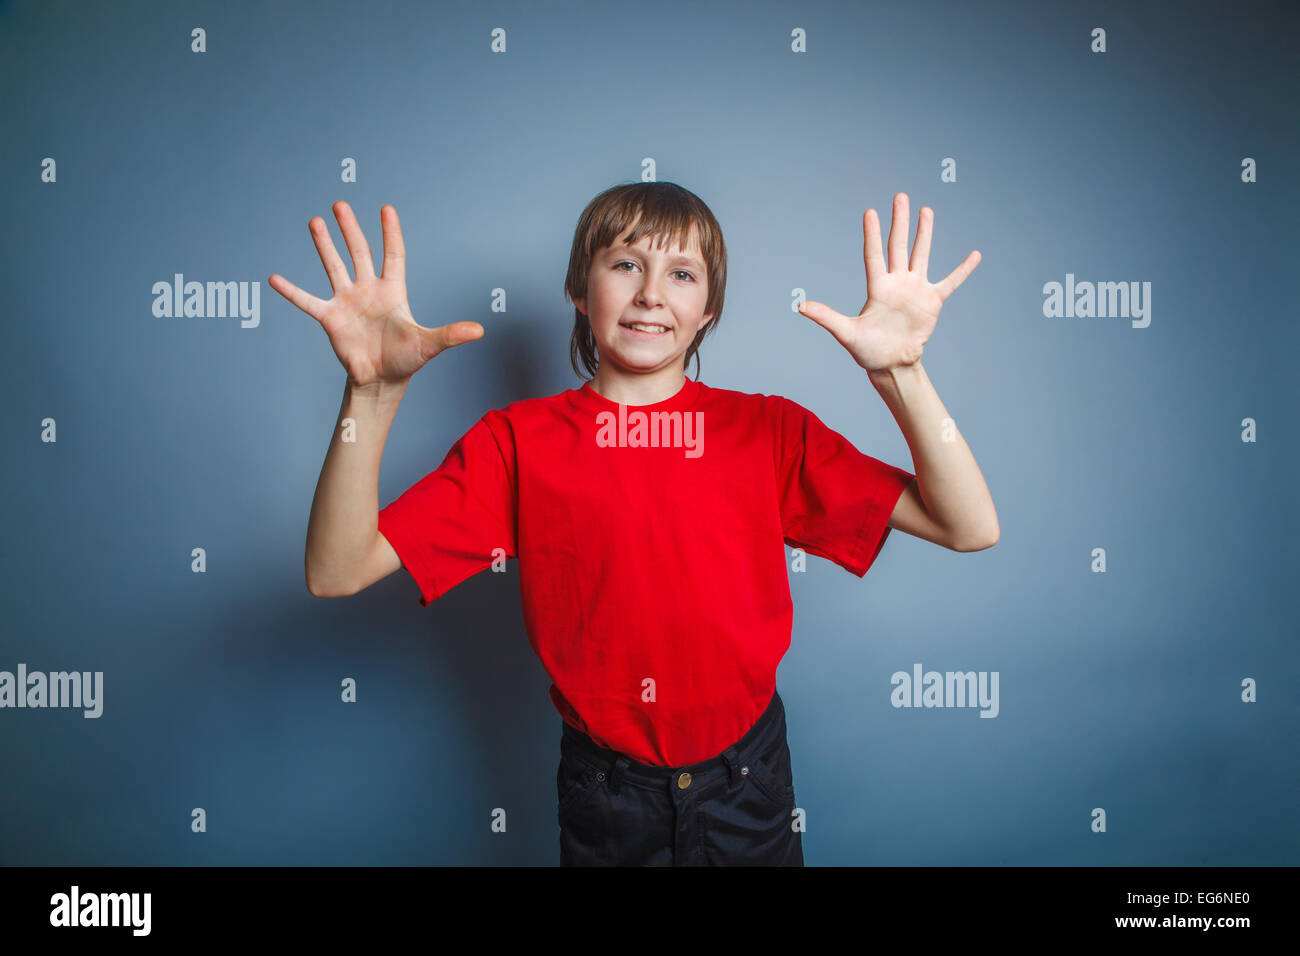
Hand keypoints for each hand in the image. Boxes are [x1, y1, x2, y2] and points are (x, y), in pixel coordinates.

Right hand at [269, 201, 483, 386]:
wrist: (382, 380)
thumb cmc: (407, 359)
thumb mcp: (430, 344)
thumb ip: (451, 334)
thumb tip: (480, 331)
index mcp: (393, 291)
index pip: (393, 255)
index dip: (391, 233)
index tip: (386, 208)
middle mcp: (368, 290)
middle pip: (359, 252)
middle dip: (350, 229)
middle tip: (339, 204)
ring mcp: (348, 301)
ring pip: (334, 267)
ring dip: (324, 246)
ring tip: (314, 221)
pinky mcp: (330, 318)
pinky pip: (307, 301)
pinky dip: (291, 291)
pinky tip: (274, 278)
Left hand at [798, 193, 979, 372]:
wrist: (891, 364)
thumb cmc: (867, 350)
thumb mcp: (846, 333)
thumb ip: (826, 317)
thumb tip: (800, 307)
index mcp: (877, 287)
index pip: (874, 254)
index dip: (872, 234)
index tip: (870, 212)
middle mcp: (896, 282)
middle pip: (898, 245)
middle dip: (899, 221)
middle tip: (900, 196)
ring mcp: (915, 289)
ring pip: (921, 254)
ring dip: (924, 233)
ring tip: (926, 211)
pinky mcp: (932, 301)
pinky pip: (950, 282)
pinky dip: (963, 270)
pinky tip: (975, 255)